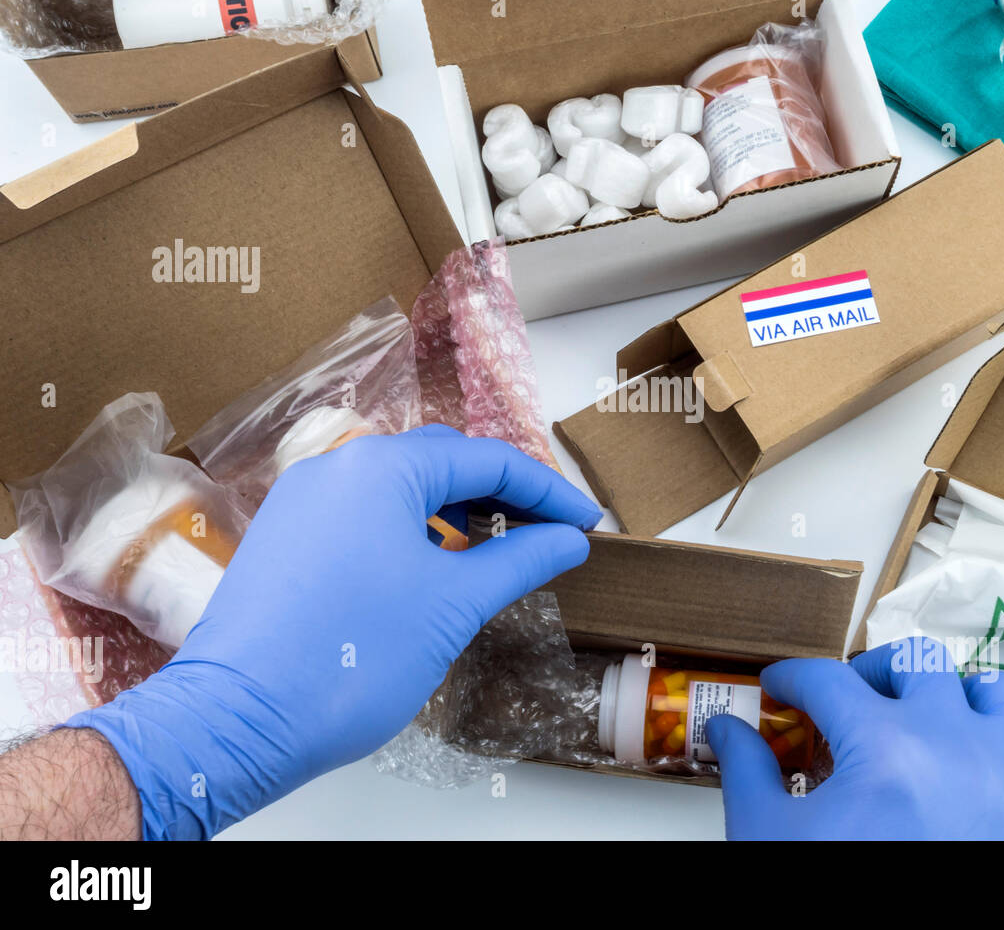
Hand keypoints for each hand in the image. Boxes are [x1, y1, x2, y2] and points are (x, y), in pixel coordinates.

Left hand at [65, 424, 600, 839]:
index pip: (487, 460)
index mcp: (381, 467)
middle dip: (501, 491)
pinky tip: (432, 565)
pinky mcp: (285, 535)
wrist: (240, 721)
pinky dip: (411, 527)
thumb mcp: (454, 605)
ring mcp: (304, 499)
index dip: (548, 492)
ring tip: (495, 548)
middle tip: (547, 531)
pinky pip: (363, 512)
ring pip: (400, 486)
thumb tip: (566, 540)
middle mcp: (338, 467)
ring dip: (456, 508)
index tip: (585, 523)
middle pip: (442, 461)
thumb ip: (519, 560)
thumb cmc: (350, 659)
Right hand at [706, 637, 1003, 839]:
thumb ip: (748, 773)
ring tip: (920, 716)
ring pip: (990, 691)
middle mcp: (951, 744)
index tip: (780, 687)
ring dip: (951, 694)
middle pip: (914, 662)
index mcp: (882, 746)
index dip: (793, 676)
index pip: (826, 678)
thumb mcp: (772, 838)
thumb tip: (728, 730)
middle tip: (846, 698)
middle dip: (871, 670)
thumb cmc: (843, 905)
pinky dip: (997, 751)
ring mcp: (1002, 774)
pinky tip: (964, 772)